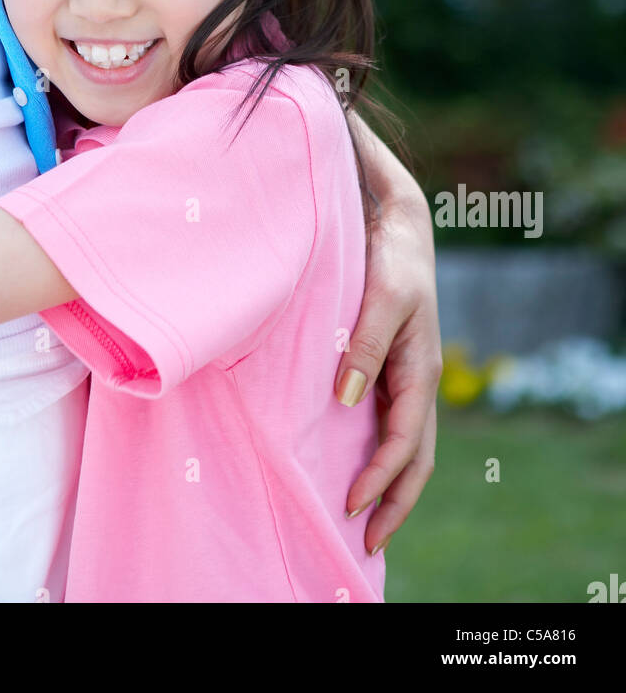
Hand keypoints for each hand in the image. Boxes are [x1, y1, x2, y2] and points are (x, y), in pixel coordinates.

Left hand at [335, 183, 440, 556]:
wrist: (398, 226)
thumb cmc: (391, 258)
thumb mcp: (381, 297)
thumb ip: (364, 346)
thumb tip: (347, 400)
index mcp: (420, 371)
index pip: (405, 444)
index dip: (381, 480)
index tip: (352, 505)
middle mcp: (416, 381)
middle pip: (413, 459)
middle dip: (393, 503)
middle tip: (365, 542)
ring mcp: (405, 376)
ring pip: (403, 445)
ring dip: (387, 484)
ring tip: (360, 518)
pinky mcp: (389, 366)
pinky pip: (389, 422)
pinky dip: (378, 453)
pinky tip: (353, 463)